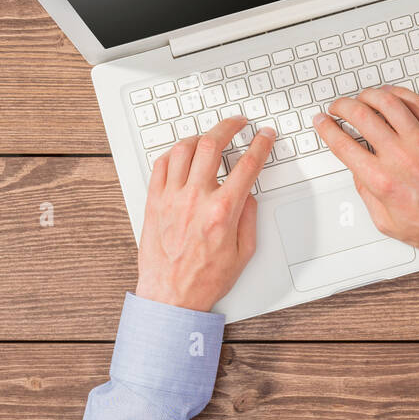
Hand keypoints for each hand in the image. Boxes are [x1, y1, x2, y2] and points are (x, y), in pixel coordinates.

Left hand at [134, 115, 275, 311]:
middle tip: (238, 123)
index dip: (260, 144)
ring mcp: (171, 198)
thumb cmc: (204, 279)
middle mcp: (195, 200)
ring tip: (209, 137)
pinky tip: (183, 154)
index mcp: (223, 211)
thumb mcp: (244, 253)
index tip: (264, 135)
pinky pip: (161, 164)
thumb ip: (249, 218)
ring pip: (184, 149)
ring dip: (200, 136)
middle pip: (212, 145)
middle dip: (229, 126)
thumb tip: (248, 194)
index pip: (247, 165)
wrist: (170, 297)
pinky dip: (174, 152)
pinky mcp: (154, 202)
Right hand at [313, 86, 418, 266]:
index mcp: (382, 181)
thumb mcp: (388, 223)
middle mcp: (401, 157)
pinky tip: (393, 95)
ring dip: (369, 95)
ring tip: (362, 97)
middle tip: (338, 108)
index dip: (326, 129)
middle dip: (342, 106)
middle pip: (361, 115)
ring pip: (389, 102)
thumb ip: (368, 195)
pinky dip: (401, 95)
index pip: (343, 144)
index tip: (322, 123)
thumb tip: (359, 172)